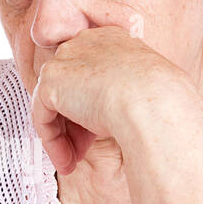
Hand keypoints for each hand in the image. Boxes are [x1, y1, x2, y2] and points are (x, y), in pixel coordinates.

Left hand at [30, 26, 188, 174]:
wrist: (153, 103)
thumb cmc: (160, 103)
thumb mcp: (142, 92)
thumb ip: (119, 94)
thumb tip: (100, 117)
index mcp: (111, 40)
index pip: (89, 74)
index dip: (91, 108)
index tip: (97, 133)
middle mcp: (85, 42)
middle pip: (69, 89)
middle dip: (74, 125)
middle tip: (82, 152)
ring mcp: (65, 59)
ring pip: (54, 105)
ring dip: (63, 137)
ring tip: (73, 163)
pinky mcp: (51, 81)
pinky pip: (43, 117)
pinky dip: (52, 142)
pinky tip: (67, 162)